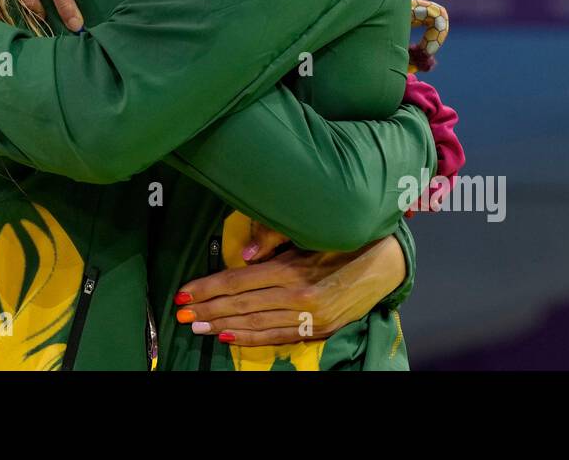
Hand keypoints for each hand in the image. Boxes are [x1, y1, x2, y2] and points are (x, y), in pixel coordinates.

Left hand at [173, 233, 407, 346]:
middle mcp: (298, 297)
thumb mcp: (310, 231)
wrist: (387, 264)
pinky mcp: (318, 330)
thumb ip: (274, 240)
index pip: (238, 281)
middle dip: (208, 309)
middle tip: (181, 313)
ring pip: (256, 323)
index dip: (208, 287)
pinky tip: (230, 338)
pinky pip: (277, 336)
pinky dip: (251, 338)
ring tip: (198, 326)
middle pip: (242, 305)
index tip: (183, 292)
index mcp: (293, 270)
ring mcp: (309, 318)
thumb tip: (244, 256)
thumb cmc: (345, 239)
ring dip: (223, 326)